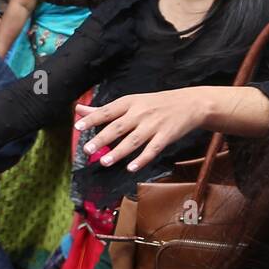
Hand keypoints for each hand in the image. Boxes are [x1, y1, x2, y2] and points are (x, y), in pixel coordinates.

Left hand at [74, 87, 208, 173]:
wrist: (190, 103)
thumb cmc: (154, 104)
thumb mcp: (129, 102)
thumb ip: (103, 109)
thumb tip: (78, 109)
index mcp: (129, 103)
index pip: (107, 111)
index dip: (92, 119)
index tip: (78, 126)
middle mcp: (140, 113)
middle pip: (118, 127)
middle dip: (102, 139)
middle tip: (87, 150)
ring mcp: (154, 125)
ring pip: (134, 140)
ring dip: (119, 152)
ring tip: (104, 162)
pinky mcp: (167, 136)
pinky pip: (153, 149)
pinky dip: (142, 159)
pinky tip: (131, 167)